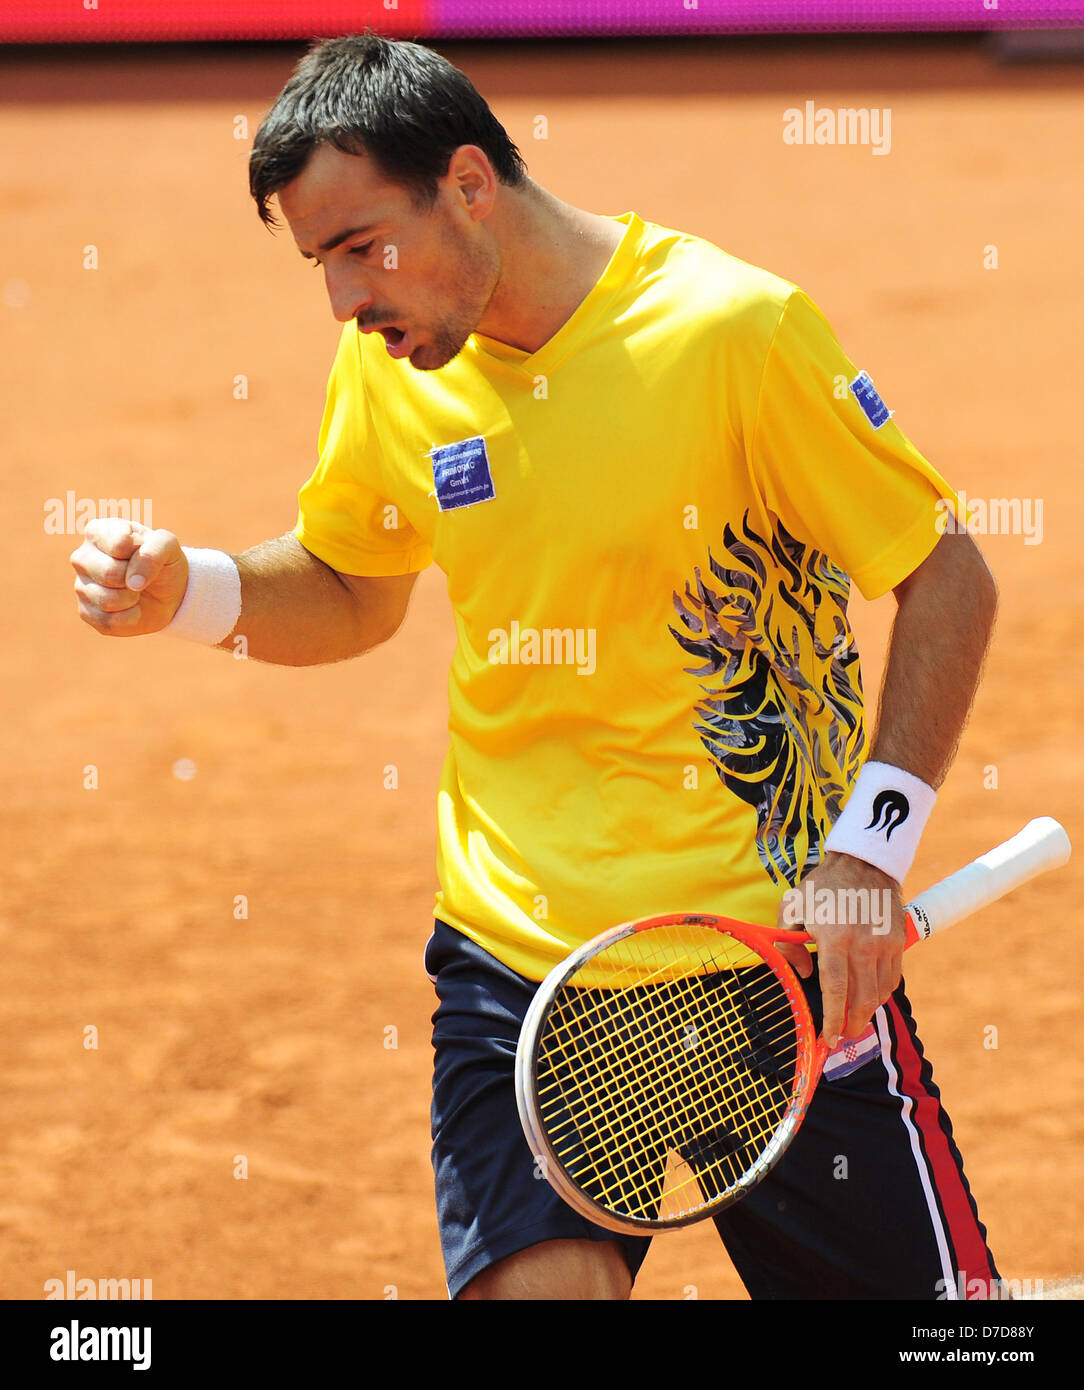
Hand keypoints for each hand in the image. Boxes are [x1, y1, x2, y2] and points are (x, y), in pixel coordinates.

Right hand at [71, 518, 188, 636]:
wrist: (168, 594)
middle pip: (109, 574)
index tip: (144, 553)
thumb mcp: (168, 546)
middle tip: (141, 577)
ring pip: (107, 600)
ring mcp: (81, 586)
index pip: (119, 544)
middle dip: (136, 579)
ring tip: (136, 592)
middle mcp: (82, 557)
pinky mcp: (86, 612)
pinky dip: (130, 617)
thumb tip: (133, 583)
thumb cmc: (163, 563)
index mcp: (98, 532)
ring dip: (133, 599)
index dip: (141, 554)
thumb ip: (154, 552)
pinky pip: (107, 621)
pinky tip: (131, 607)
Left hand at [775, 852, 905, 1047]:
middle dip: (852, 1024)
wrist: (864, 863)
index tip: (828, 1038)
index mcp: (834, 937)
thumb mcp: (791, 907)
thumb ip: (787, 943)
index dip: (832, 1019)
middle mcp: (863, 945)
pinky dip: (881, 994)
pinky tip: (868, 997)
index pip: (835, 989)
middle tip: (841, 1036)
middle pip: (862, 999)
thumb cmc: (822, 887)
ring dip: (867, 1012)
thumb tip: (801, 974)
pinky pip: (892, 979)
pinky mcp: (898, 943)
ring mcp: (885, 945)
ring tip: (853, 1020)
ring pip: (879, 994)